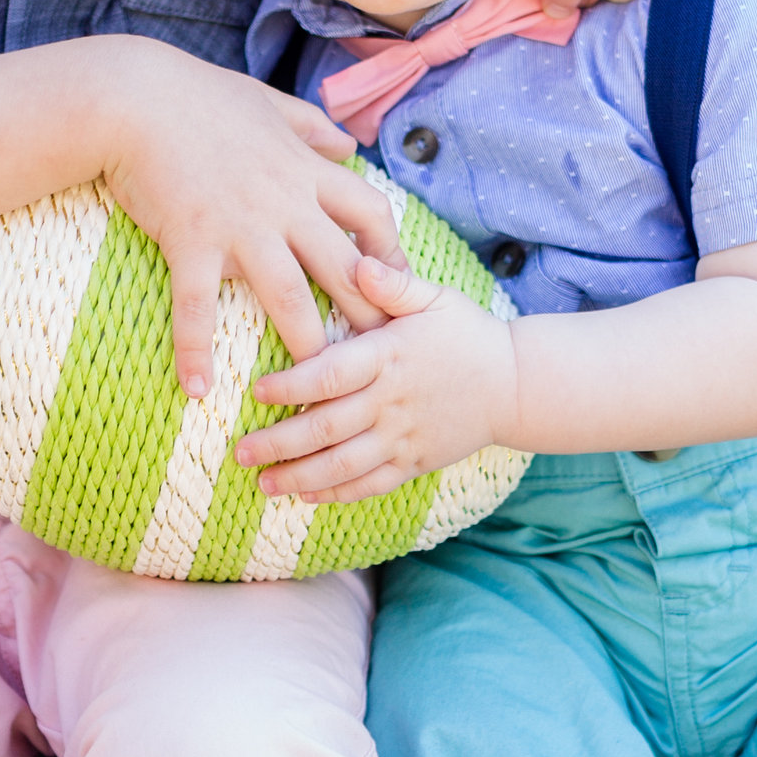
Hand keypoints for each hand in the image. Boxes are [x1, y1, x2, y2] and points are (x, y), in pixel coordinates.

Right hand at [94, 49, 401, 397]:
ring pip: (287, 295)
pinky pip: (196, 305)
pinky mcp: (190, 240)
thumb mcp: (268, 101)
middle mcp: (283, 202)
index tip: (396, 286)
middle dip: (368, 314)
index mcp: (304, 170)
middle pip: (342, 267)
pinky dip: (195, 349)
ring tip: (315, 386)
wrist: (131, 98)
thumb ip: (312, 126)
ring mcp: (238, 225)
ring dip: (305, 342)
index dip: (390, 252)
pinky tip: (197, 389)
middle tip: (381, 356)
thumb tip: (348, 144)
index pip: (370, 213)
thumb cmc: (196, 96)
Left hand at [240, 255, 519, 500]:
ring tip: (264, 483)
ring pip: (345, 464)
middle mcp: (393, 401)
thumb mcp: (435, 298)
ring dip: (300, 476)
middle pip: (328, 427)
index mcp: (390, 356)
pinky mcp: (415, 462)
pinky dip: (337, 493)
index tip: (258, 391)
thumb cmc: (467, 334)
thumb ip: (393, 284)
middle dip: (281, 443)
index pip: (333, 374)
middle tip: (241, 451)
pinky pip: (371, 483)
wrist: (515, 385)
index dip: (293, 385)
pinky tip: (306, 496)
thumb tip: (359, 261)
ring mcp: (404, 436)